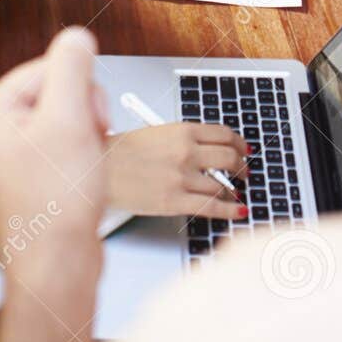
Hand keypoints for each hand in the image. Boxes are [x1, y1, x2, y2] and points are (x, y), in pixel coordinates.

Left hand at [0, 27, 108, 253]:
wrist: (59, 262)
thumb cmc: (56, 204)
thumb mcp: (70, 118)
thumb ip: (73, 67)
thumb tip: (76, 37)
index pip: (48, 67)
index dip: (80, 91)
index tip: (87, 118)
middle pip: (59, 91)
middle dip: (84, 114)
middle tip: (86, 141)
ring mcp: (14, 153)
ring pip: (69, 117)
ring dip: (87, 135)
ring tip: (83, 164)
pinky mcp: (34, 172)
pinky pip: (68, 143)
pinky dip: (84, 154)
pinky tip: (82, 176)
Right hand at [105, 123, 248, 217]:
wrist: (98, 170)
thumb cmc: (120, 153)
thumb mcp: (156, 134)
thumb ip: (184, 140)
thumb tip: (210, 151)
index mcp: (182, 131)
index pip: (224, 134)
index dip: (239, 143)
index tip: (243, 148)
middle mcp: (186, 152)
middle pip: (229, 157)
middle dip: (241, 166)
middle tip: (244, 171)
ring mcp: (182, 178)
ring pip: (223, 185)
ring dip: (234, 190)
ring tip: (235, 192)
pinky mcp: (175, 201)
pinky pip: (212, 207)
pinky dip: (230, 210)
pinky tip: (238, 210)